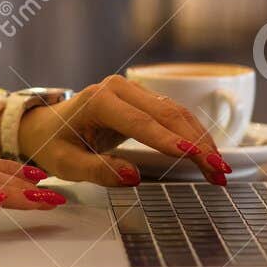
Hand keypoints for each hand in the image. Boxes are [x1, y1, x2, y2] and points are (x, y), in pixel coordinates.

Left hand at [17, 75, 232, 186]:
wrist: (47, 127)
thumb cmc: (54, 145)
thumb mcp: (66, 164)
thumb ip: (98, 170)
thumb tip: (133, 178)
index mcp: (98, 100)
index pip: (140, 122)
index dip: (169, 141)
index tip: (194, 156)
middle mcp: (119, 89)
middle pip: (167, 115)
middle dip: (196, 144)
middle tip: (218, 170)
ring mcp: (133, 91)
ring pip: (177, 113)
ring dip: (201, 141)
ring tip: (219, 169)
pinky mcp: (144, 100)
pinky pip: (175, 116)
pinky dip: (194, 136)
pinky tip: (207, 154)